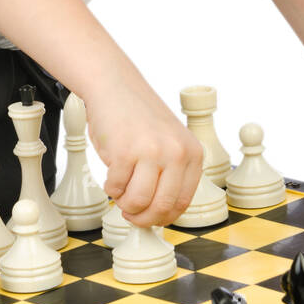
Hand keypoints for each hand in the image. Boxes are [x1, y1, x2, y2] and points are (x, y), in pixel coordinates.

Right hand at [83, 79, 204, 227]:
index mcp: (193, 153)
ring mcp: (152, 152)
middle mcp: (177, 153)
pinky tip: (111, 176)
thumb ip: (170, 173)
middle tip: (131, 215)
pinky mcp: (125, 152)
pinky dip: (111, 188)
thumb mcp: (169, 142)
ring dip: (125, 204)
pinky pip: (116, 188)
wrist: (114, 85)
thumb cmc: (138, 117)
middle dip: (143, 218)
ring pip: (138, 202)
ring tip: (120, 192)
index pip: (183, 202)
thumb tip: (159, 213)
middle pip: (162, 207)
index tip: (151, 218)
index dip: (163, 217)